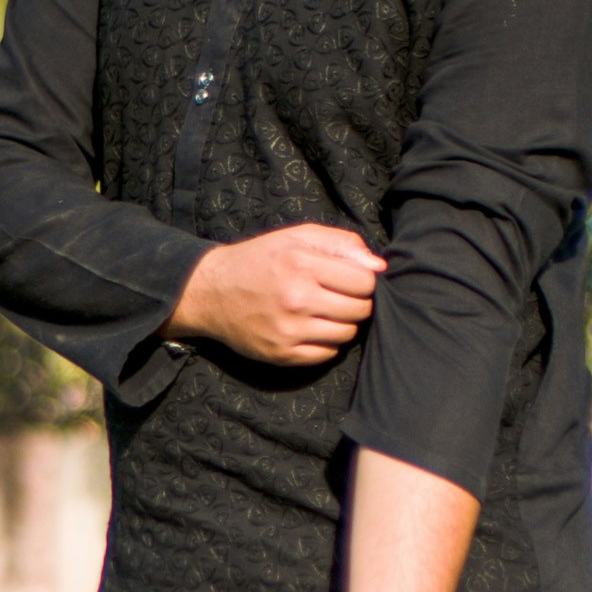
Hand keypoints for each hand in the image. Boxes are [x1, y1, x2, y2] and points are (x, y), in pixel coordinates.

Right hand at [167, 223, 383, 365]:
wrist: (212, 291)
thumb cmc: (260, 260)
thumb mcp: (296, 237)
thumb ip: (341, 244)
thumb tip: (379, 267)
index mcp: (302, 264)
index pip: (365, 281)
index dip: (363, 279)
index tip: (349, 278)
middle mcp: (296, 298)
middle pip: (360, 310)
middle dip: (356, 302)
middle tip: (338, 296)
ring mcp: (289, 330)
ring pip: (347, 334)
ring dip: (343, 323)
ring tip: (324, 312)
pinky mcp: (282, 354)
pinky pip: (327, 354)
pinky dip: (326, 342)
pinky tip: (311, 328)